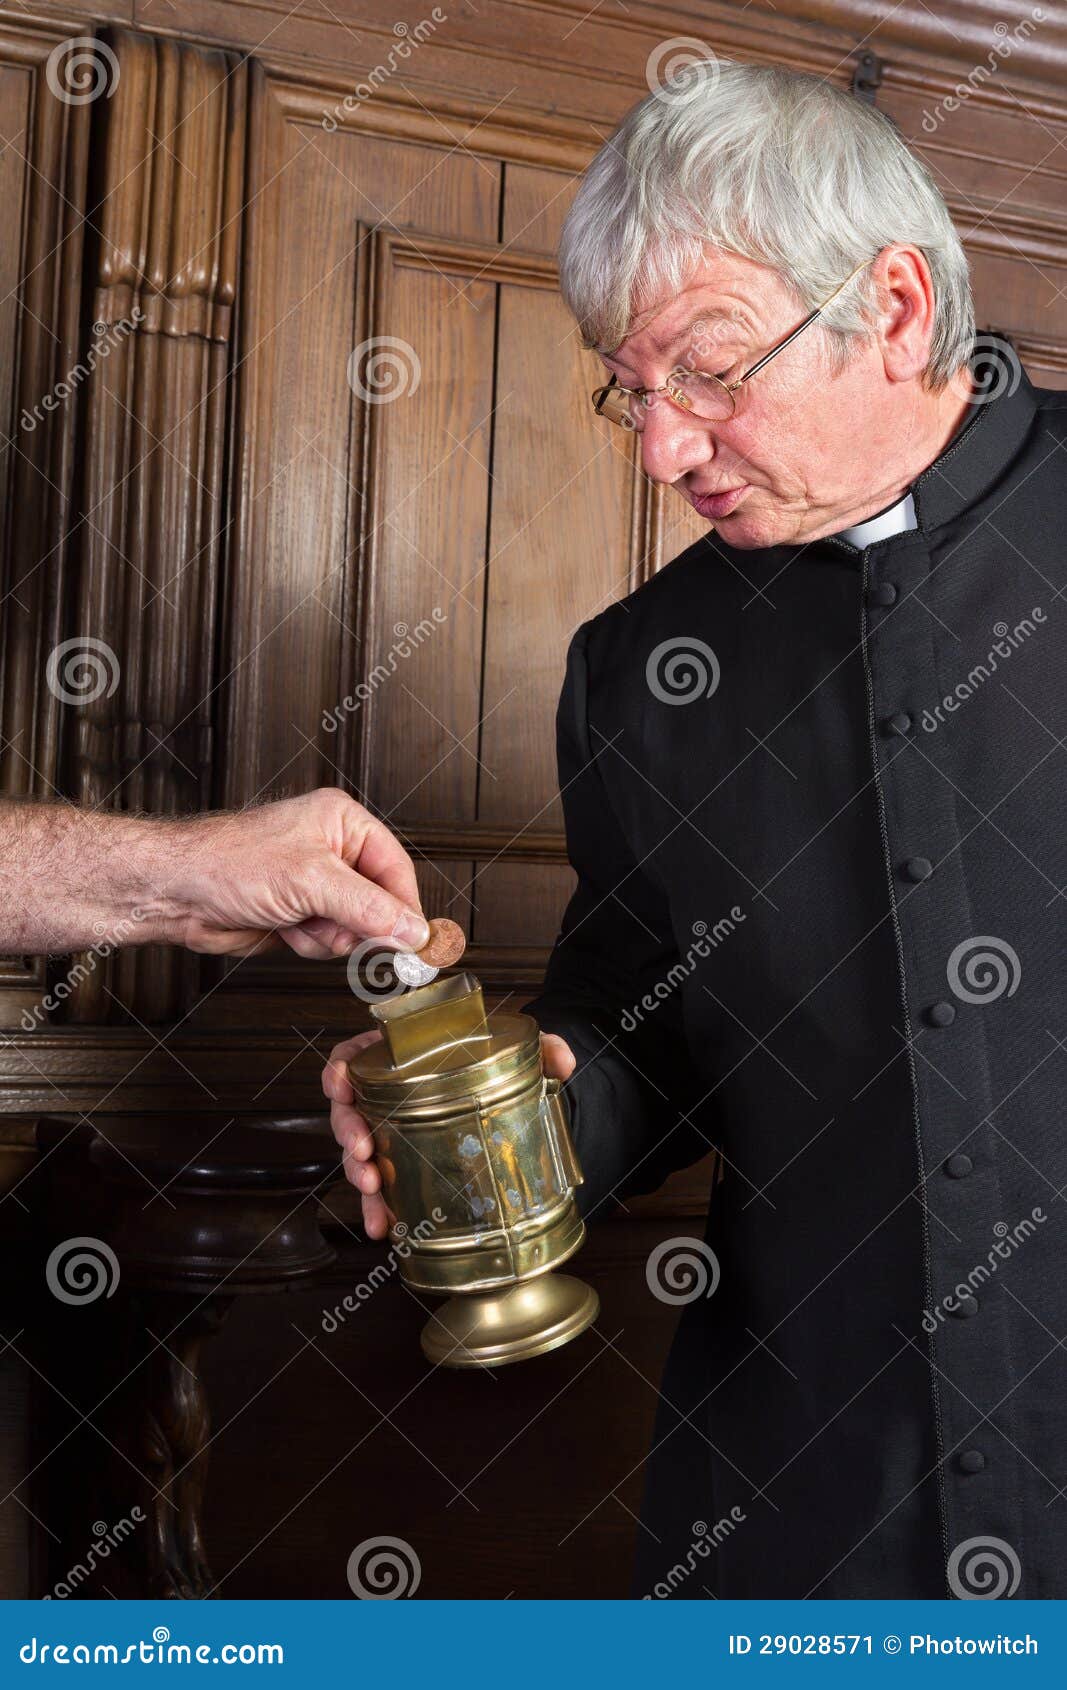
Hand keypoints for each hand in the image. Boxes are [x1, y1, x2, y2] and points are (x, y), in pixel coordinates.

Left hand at [161, 787, 429, 958]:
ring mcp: (315, 884)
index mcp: (343, 823)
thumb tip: (412, 930)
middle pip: (379, 902)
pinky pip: (328, 940)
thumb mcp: (311, 881)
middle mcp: (333, 850)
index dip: (406, 908)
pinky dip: (311, 942)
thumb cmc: (227, 863)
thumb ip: (369, 908)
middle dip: (357, 923)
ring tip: (299, 920)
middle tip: (341, 928)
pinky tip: (285, 928)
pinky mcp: (300, 913)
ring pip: (354, 928)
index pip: (396, 869)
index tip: (416, 941)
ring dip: (329, 936)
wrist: (177, 893)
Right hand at [323, 1029, 576, 1238]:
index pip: (357, 1055)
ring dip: (358, 1173)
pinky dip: (378, 1207)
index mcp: (404, 1058)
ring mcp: (393, 1132)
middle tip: (363, 1151)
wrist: (510, 1098)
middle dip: (347, 1131)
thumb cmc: (498, 1068)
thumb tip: (564, 1060)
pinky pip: (381, 1186)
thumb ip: (542, 1046)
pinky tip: (385, 1227)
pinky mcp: (404, 1165)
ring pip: (358, 1151)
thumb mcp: (519, 1049)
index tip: (340, 1085)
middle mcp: (389, 1095)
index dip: (340, 1069)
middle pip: (349, 1108)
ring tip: (372, 1190)